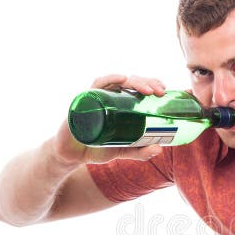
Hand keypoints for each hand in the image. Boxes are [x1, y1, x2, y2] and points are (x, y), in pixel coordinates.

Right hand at [53, 74, 168, 165]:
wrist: (71, 155)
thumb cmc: (96, 147)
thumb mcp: (122, 150)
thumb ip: (139, 151)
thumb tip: (159, 149)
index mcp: (120, 104)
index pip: (137, 89)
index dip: (151, 85)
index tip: (163, 91)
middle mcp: (110, 97)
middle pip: (130, 83)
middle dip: (147, 83)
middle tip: (159, 92)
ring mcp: (97, 97)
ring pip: (117, 81)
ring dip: (134, 81)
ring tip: (147, 90)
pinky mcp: (85, 100)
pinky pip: (97, 85)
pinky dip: (110, 79)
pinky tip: (121, 79)